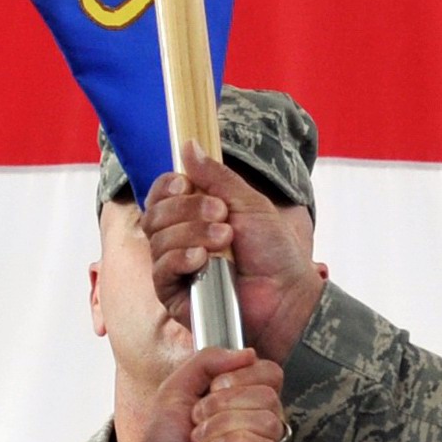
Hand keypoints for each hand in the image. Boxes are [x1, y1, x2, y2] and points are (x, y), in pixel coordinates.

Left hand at [133, 346, 295, 441]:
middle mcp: (266, 424)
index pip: (270, 373)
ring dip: (225, 428)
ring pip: (269, 422)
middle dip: (223, 406)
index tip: (212, 389)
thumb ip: (205, 362)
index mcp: (248, 400)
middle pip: (268, 396)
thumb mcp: (175, 390)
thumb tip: (247, 353)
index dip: (241, 376)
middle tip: (198, 422)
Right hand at [141, 151, 323, 363]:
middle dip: (188, 210)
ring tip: (226, 240)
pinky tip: (203, 260)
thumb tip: (188, 146)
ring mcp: (174, 268)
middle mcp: (179, 240)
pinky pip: (161, 269)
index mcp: (193, 216)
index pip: (161, 195)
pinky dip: (181, 259)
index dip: (167, 187)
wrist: (286, 296)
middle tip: (223, 215)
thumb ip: (217, 177)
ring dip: (193, 233)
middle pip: (155, 214)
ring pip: (159, 240)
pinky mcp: (174, 295)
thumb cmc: (273, 253)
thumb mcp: (249, 204)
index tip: (186, 185)